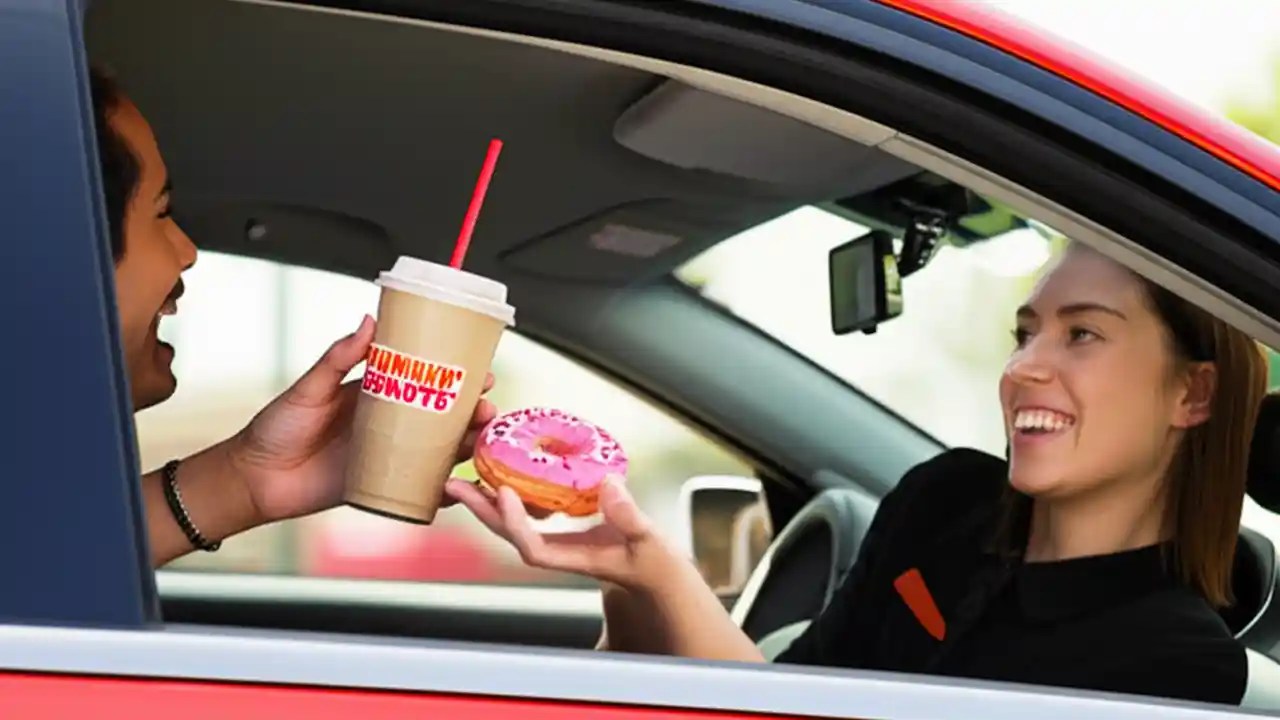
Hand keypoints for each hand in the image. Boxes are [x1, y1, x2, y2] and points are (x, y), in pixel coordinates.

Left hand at [229, 315, 496, 524]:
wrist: (255, 478)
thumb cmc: (277, 428)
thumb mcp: (311, 387)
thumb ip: (339, 357)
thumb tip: (369, 322)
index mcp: (375, 394)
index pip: (426, 381)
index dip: (456, 377)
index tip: (481, 371)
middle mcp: (389, 424)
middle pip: (442, 417)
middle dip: (471, 413)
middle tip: (486, 409)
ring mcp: (388, 456)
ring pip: (438, 450)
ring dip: (465, 446)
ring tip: (479, 440)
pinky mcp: (381, 486)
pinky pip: (419, 488)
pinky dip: (443, 490)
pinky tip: (460, 485)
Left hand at [445, 474, 678, 589]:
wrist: (653, 575)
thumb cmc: (653, 563)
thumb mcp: (651, 542)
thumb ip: (630, 517)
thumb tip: (609, 484)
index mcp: (576, 560)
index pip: (533, 550)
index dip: (514, 523)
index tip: (504, 492)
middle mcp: (558, 552)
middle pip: (509, 535)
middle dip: (480, 509)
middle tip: (454, 483)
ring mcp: (556, 541)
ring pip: (512, 523)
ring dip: (486, 500)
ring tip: (463, 474)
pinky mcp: (560, 529)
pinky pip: (526, 512)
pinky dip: (510, 492)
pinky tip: (500, 472)